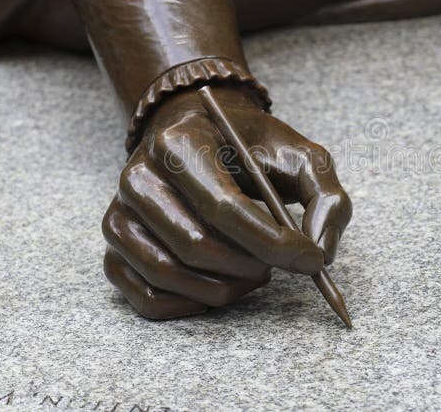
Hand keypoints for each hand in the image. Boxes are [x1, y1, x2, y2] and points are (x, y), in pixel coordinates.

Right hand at [102, 84, 351, 318]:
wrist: (200, 136)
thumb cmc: (250, 148)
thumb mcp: (299, 155)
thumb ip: (326, 197)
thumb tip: (321, 253)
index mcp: (178, 142)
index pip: (222, 205)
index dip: (271, 240)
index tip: (310, 259)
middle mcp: (137, 177)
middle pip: (194, 244)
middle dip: (250, 265)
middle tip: (283, 263)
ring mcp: (118, 214)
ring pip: (167, 274)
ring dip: (224, 288)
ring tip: (257, 272)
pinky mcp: (114, 248)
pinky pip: (146, 297)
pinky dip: (191, 304)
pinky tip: (223, 287)